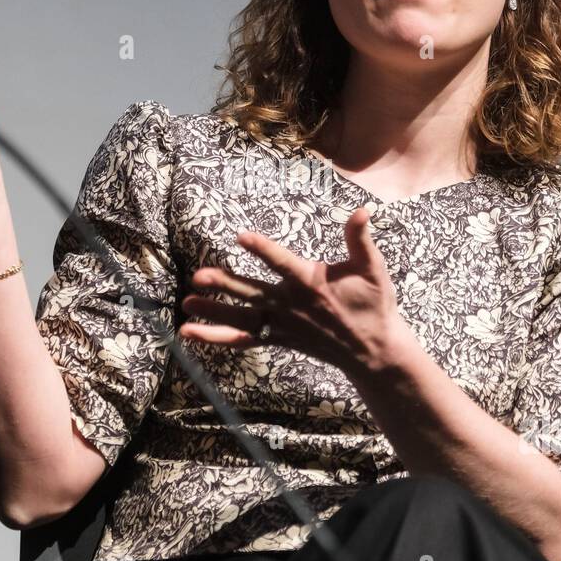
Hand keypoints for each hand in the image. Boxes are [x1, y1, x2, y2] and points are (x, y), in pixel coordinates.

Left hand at [178, 207, 403, 378]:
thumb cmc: (374, 305)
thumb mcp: (372, 269)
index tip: (241, 236)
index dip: (262, 249)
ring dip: (213, 311)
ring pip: (242, 318)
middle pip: (252, 294)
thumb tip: (362, 210)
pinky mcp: (277, 338)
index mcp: (312, 284)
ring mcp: (282, 325)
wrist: (373, 351)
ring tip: (186, 302)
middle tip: (198, 276)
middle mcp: (292, 306)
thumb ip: (360, 239)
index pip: (282, 263)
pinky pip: (242, 339)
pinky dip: (216, 337)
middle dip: (225, 285)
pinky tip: (190, 332)